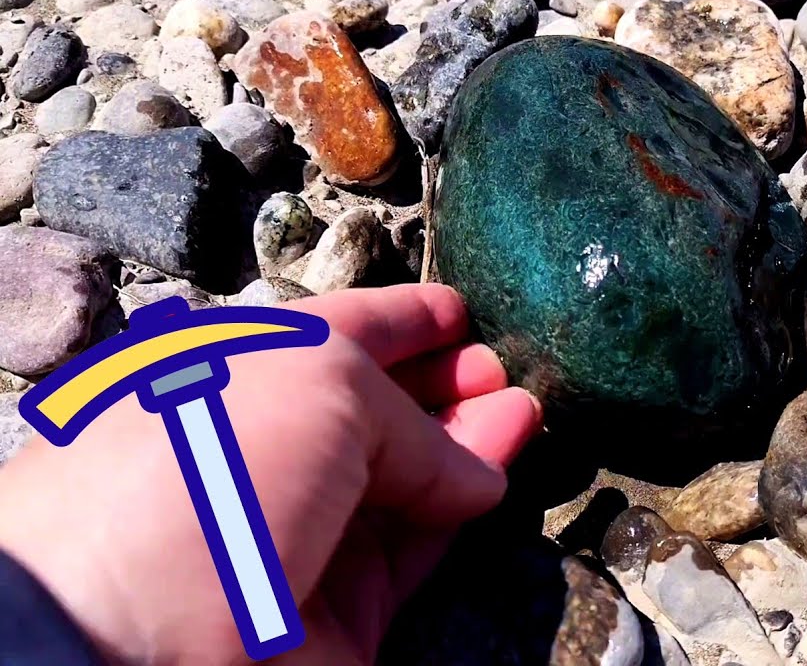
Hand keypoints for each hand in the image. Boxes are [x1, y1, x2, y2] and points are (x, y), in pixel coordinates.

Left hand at [0, 284, 541, 664]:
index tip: (458, 310)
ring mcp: (303, 530)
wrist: (141, 633)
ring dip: (469, 440)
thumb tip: (475, 476)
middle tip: (499, 365)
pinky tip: (504, 472)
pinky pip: (415, 546)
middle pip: (371, 408)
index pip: (328, 338)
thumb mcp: (323, 385)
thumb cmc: (215, 459)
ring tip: (526, 407)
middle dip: (441, 382)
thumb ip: (414, 423)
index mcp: (227, 374)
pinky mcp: (343, 606)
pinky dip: (463, 509)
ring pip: (405, 478)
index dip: (396, 320)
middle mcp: (264, 449)